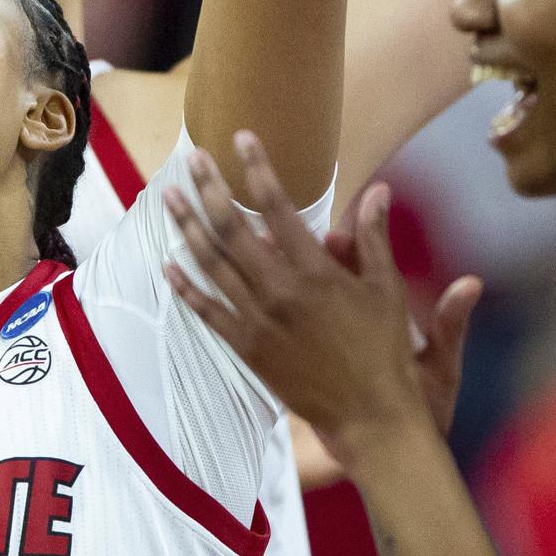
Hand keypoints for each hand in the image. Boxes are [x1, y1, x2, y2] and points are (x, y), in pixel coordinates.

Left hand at [163, 132, 482, 465]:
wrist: (370, 415)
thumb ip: (374, 238)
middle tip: (192, 158)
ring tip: (168, 197)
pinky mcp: (247, 349)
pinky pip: (208, 313)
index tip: (242, 139)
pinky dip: (186, 288)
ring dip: (187, 228)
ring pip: (213, 266)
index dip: (258, 170)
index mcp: (316, 271)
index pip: (278, 208)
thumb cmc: (386, 351)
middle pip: (232, 230)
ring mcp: (259, 321)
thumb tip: (378, 189)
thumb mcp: (387, 289)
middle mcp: (280, 291)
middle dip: (208, 189)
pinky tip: (168, 265)